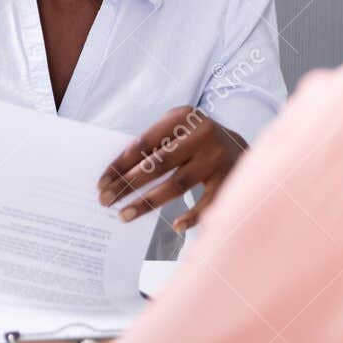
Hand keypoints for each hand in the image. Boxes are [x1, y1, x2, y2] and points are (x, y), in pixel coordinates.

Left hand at [97, 107, 247, 233]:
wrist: (240, 145)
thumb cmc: (194, 140)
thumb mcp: (176, 129)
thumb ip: (154, 144)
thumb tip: (118, 174)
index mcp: (183, 117)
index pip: (144, 143)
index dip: (121, 165)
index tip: (102, 183)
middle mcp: (202, 134)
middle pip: (158, 164)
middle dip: (128, 184)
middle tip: (106, 200)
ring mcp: (217, 157)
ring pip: (178, 184)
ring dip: (148, 202)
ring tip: (125, 215)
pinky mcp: (230, 178)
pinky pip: (207, 202)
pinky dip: (192, 216)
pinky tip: (175, 225)